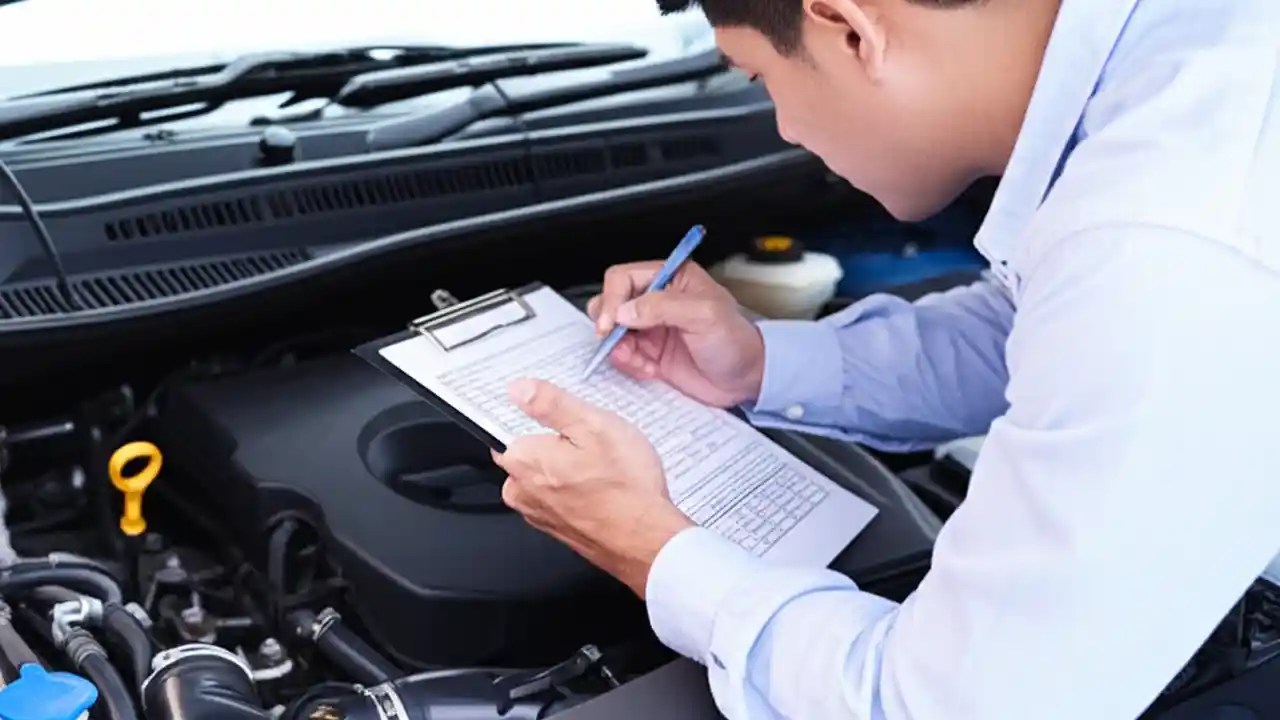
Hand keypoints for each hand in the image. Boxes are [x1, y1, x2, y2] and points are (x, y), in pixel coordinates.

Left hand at [492, 377, 694, 596]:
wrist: (647, 540)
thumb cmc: (625, 488)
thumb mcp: (593, 425)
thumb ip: (551, 403)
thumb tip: (519, 389)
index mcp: (523, 460)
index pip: (508, 427)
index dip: (537, 418)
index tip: (563, 419)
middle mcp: (522, 491)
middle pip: (528, 452)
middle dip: (555, 444)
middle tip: (591, 442)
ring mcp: (539, 514)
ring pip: (545, 476)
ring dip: (568, 469)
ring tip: (603, 467)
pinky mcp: (558, 529)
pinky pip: (560, 499)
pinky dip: (578, 491)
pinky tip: (605, 488)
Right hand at [588, 260, 764, 407]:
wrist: (746, 379)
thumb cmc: (736, 341)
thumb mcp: (705, 315)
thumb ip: (662, 307)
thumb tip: (624, 310)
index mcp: (671, 278)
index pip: (624, 277)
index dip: (613, 298)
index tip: (611, 321)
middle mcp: (656, 301)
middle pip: (611, 302)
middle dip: (608, 323)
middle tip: (615, 340)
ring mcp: (650, 329)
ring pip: (611, 332)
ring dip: (618, 348)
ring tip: (639, 360)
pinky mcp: (649, 354)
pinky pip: (623, 356)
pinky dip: (629, 365)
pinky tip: (649, 370)